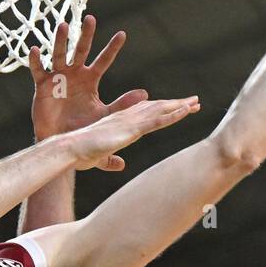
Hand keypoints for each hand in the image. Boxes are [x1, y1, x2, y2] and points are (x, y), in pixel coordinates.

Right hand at [31, 16, 147, 155]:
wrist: (59, 140)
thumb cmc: (82, 128)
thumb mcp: (104, 116)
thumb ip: (122, 105)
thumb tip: (145, 94)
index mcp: (90, 80)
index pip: (103, 61)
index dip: (112, 48)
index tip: (122, 34)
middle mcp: (74, 74)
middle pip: (81, 50)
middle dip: (86, 35)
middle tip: (91, 19)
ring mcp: (58, 77)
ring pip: (59, 54)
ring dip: (61, 40)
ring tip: (63, 26)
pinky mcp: (42, 85)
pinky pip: (38, 70)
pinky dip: (35, 61)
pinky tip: (35, 51)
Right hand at [67, 95, 199, 171]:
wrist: (69, 150)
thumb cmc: (81, 154)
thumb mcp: (100, 158)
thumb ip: (111, 160)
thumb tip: (121, 165)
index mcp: (121, 122)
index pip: (147, 113)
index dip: (164, 110)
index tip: (177, 109)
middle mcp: (127, 117)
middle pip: (156, 108)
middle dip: (176, 104)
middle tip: (194, 101)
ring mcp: (130, 121)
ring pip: (161, 111)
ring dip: (180, 106)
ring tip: (196, 102)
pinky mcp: (131, 129)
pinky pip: (157, 120)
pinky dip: (174, 114)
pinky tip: (187, 110)